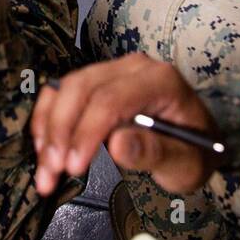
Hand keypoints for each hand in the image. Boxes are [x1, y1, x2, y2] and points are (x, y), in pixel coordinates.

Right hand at [32, 53, 222, 195]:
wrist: (195, 142)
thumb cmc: (193, 152)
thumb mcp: (185, 163)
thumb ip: (155, 153)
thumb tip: (117, 145)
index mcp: (160, 80)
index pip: (111, 99)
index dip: (87, 132)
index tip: (73, 167)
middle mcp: (134, 67)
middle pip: (82, 88)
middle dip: (60, 131)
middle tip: (51, 171)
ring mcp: (114, 70)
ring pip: (66, 88)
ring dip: (49, 127)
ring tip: (45, 167)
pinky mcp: (98, 80)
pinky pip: (63, 91)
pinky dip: (48, 118)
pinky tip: (44, 146)